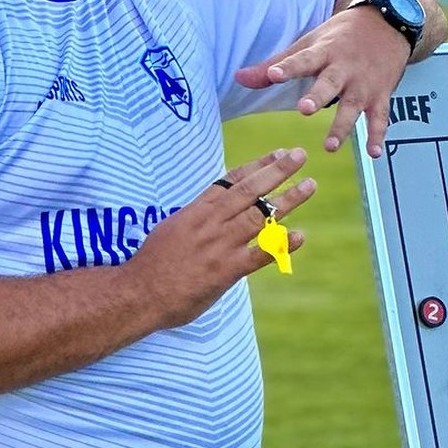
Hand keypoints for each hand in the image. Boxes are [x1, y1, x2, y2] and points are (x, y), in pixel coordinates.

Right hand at [129, 148, 315, 327]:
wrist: (138, 293)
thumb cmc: (153, 263)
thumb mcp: (173, 228)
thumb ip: (198, 218)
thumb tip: (215, 207)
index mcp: (197, 210)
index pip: (232, 180)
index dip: (258, 165)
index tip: (278, 153)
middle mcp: (210, 223)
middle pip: (249, 190)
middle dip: (277, 170)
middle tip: (300, 155)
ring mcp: (219, 245)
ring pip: (259, 216)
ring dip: (287, 200)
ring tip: (309, 185)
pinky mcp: (225, 271)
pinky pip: (258, 255)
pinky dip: (280, 245)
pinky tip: (300, 236)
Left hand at [234, 7, 410, 157]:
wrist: (387, 23)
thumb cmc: (341, 36)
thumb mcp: (309, 43)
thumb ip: (275, 65)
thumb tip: (239, 78)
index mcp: (324, 52)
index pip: (303, 59)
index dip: (288, 67)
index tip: (273, 74)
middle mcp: (344, 68)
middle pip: (329, 84)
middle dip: (317, 97)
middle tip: (304, 109)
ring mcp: (364, 84)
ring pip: (353, 106)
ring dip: (342, 127)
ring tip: (330, 146)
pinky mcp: (381, 95)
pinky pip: (380, 118)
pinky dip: (378, 136)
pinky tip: (374, 154)